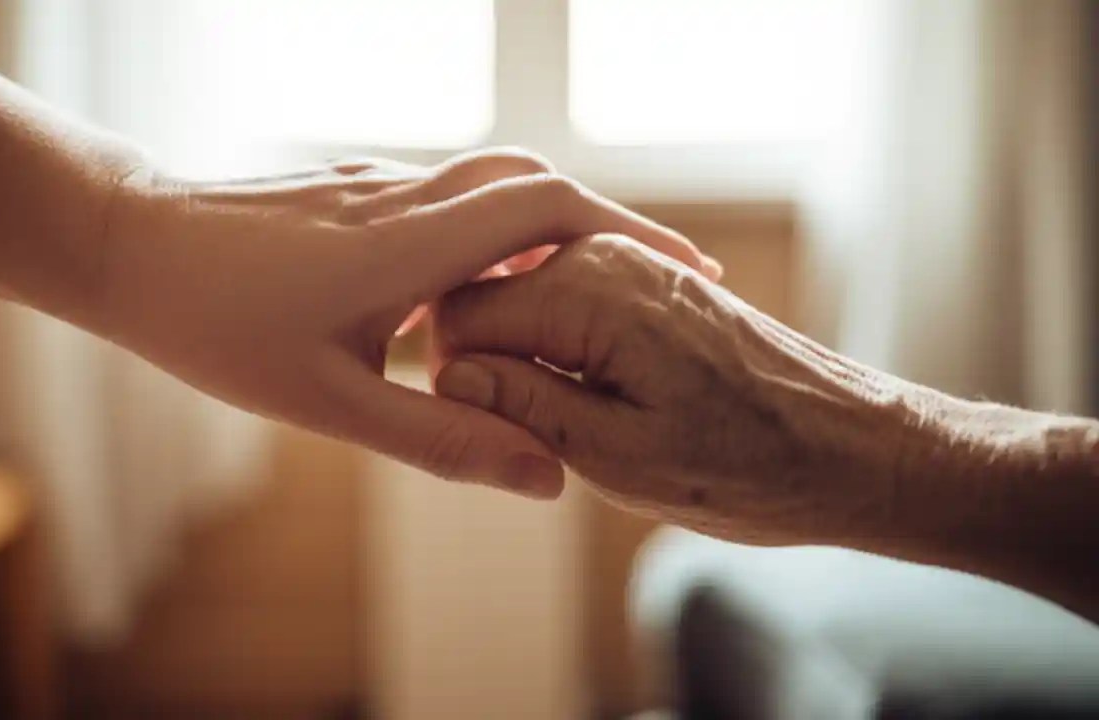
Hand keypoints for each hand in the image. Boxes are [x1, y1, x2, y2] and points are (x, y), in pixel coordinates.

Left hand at [90, 150, 721, 497]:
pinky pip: (445, 196)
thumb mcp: (332, 404)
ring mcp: (376, 184)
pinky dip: (490, 229)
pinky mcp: (351, 189)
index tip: (690, 272)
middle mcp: (406, 196)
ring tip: (576, 296)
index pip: (552, 209)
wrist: (123, 245)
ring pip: (489, 184)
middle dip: (605, 227)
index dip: (632, 233)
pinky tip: (479, 286)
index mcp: (413, 243)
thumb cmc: (216, 326)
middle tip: (651, 285)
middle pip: (535, 184)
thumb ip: (444, 440)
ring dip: (546, 228)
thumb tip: (548, 478)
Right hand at [432, 233, 934, 543]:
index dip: (456, 383)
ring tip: (581, 430)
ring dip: (530, 368)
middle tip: (540, 443)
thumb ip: (521, 405)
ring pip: (523, 307)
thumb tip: (446, 373)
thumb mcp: (616, 457)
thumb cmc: (746, 466)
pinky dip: (564, 356)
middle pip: (487, 304)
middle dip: (493, 371)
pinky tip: (604, 405)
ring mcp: (628, 263)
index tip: (495, 435)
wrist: (852, 447)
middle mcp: (602, 256)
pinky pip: (567, 309)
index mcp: (586, 291)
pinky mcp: (649, 283)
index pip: (458, 317)